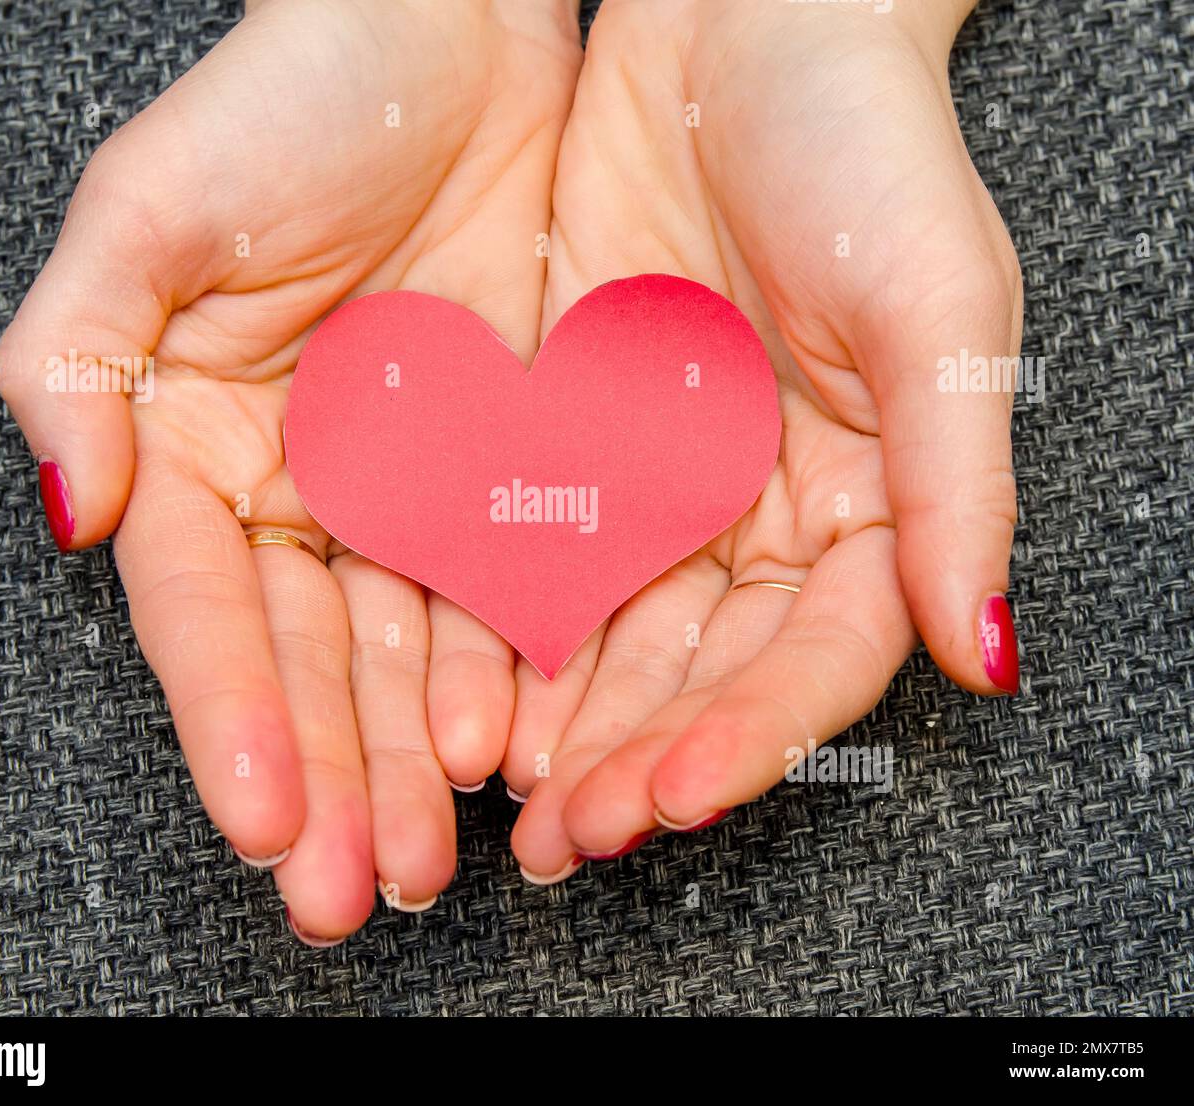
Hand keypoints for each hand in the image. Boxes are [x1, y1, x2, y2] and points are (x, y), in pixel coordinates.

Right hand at [0, 0, 580, 939]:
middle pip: (310, 666)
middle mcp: (300, 491)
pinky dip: (506, 670)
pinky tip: (512, 742)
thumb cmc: (293, 97)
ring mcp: (402, 492)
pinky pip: (501, 589)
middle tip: (357, 885)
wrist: (447, 36)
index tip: (263, 817)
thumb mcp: (151, 211)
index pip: (208, 617)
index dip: (231, 723)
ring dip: (414, 759)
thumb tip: (70, 508)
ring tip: (434, 848)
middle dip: (332, 782)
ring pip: (407, 653)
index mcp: (199, 450)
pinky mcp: (496, 473)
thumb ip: (83, 359)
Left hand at [504, 0, 1022, 878]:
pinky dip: (502, 628)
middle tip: (566, 838)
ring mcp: (665, 492)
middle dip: (636, 760)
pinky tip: (459, 690)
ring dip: (563, 727)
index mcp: (866, 509)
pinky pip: (538, 555)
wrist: (739, 32)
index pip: (813, 661)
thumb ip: (955, 486)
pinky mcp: (579, 449)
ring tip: (504, 804)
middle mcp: (763, 521)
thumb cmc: (867, 151)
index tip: (668, 797)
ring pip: (613, 641)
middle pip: (704, 676)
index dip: (747, 737)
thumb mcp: (936, 311)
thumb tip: (988, 652)